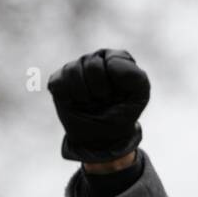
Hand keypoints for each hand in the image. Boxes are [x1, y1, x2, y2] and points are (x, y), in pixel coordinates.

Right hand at [48, 48, 150, 162]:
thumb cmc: (121, 114)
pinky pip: (58, 83)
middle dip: (100, 90)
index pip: (112, 60)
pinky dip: (69, 97)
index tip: (119, 95)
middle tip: (104, 101)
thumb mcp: (139, 97)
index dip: (116, 83)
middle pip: (92, 65)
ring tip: (90, 103)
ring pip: (73, 71)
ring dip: (84, 95)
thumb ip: (136, 77)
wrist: (102, 138)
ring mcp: (75, 68)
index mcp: (115, 59)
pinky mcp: (58, 80)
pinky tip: (77, 102)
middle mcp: (94, 59)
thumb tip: (110, 66)